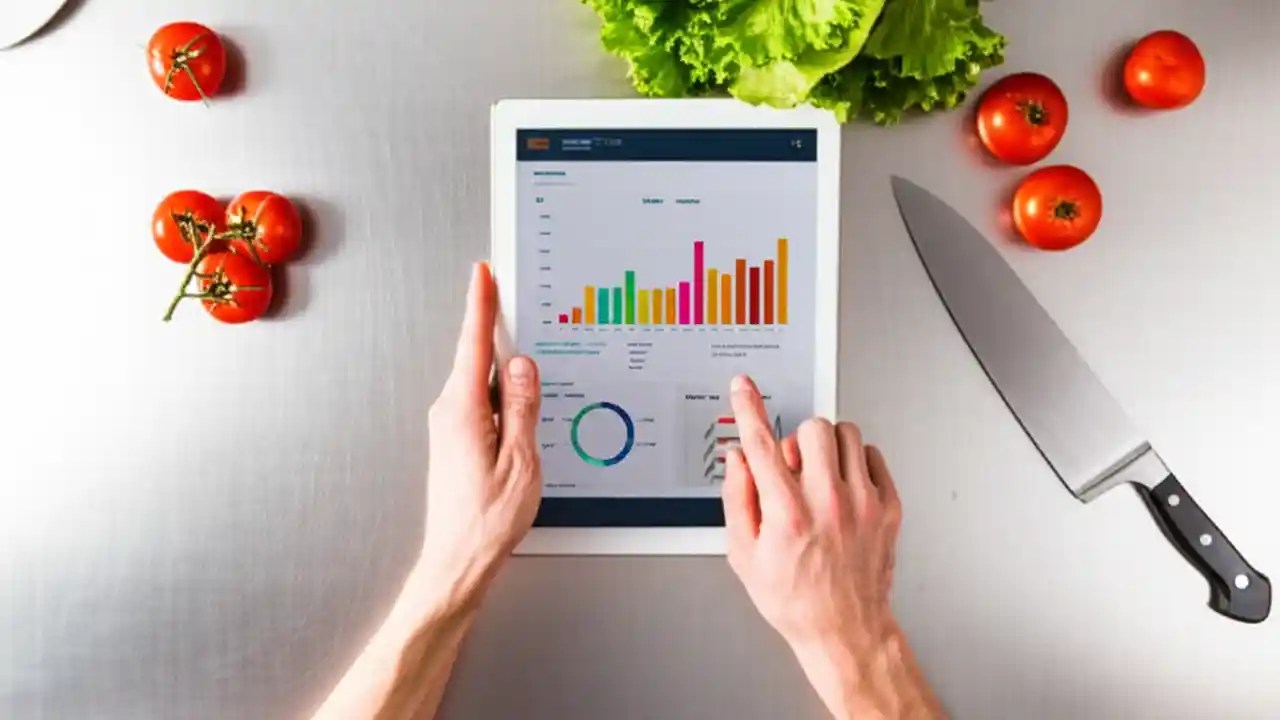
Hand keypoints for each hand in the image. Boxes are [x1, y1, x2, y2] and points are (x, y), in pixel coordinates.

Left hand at [420, 262, 541, 597]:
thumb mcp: (521, 459)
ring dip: (507, 381)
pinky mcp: (453, 439)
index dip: (480, 304)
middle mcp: (448, 412)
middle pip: (479, 359)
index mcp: (462, 410)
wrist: (458, 559)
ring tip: (532, 400)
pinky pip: (482, 404)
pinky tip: (521, 422)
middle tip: (522, 319)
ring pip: (483, 384)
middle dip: (502, 340)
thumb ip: (523, 406)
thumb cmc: (486, 520)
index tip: (482, 274)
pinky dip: (503, 401)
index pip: (472, 343)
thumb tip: (522, 366)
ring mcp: (448, 425)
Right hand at [724, 376, 938, 718]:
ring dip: (828, 445)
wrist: (844, 629)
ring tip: (820, 474)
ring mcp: (863, 503)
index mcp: (787, 512)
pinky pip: (873, 456)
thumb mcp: (744, 554)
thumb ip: (737, 498)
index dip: (749, 408)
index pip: (762, 444)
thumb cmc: (794, 599)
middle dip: (798, 438)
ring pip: (847, 434)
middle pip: (814, 427)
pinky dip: (856, 462)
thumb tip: (738, 460)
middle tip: (793, 464)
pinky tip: (843, 486)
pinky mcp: (888, 508)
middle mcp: (828, 502)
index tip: (744, 387)